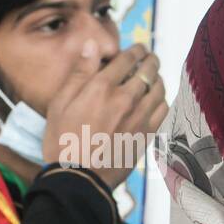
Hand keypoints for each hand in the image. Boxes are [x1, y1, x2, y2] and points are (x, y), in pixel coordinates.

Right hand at [42, 40, 168, 189]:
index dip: (135, 50)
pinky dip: (163, 100)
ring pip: (159, 90)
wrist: (79, 177)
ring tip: (156, 75)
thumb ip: (79, 73)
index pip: (126, 60)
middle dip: (151, 60)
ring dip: (159, 79)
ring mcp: (140, 118)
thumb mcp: (60, 103)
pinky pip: (163, 111)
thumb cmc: (63, 140)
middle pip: (147, 72)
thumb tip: (91, 45)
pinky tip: (159, 99)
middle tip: (151, 57)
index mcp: (102, 88)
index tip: (138, 48)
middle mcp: (125, 99)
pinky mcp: (147, 135)